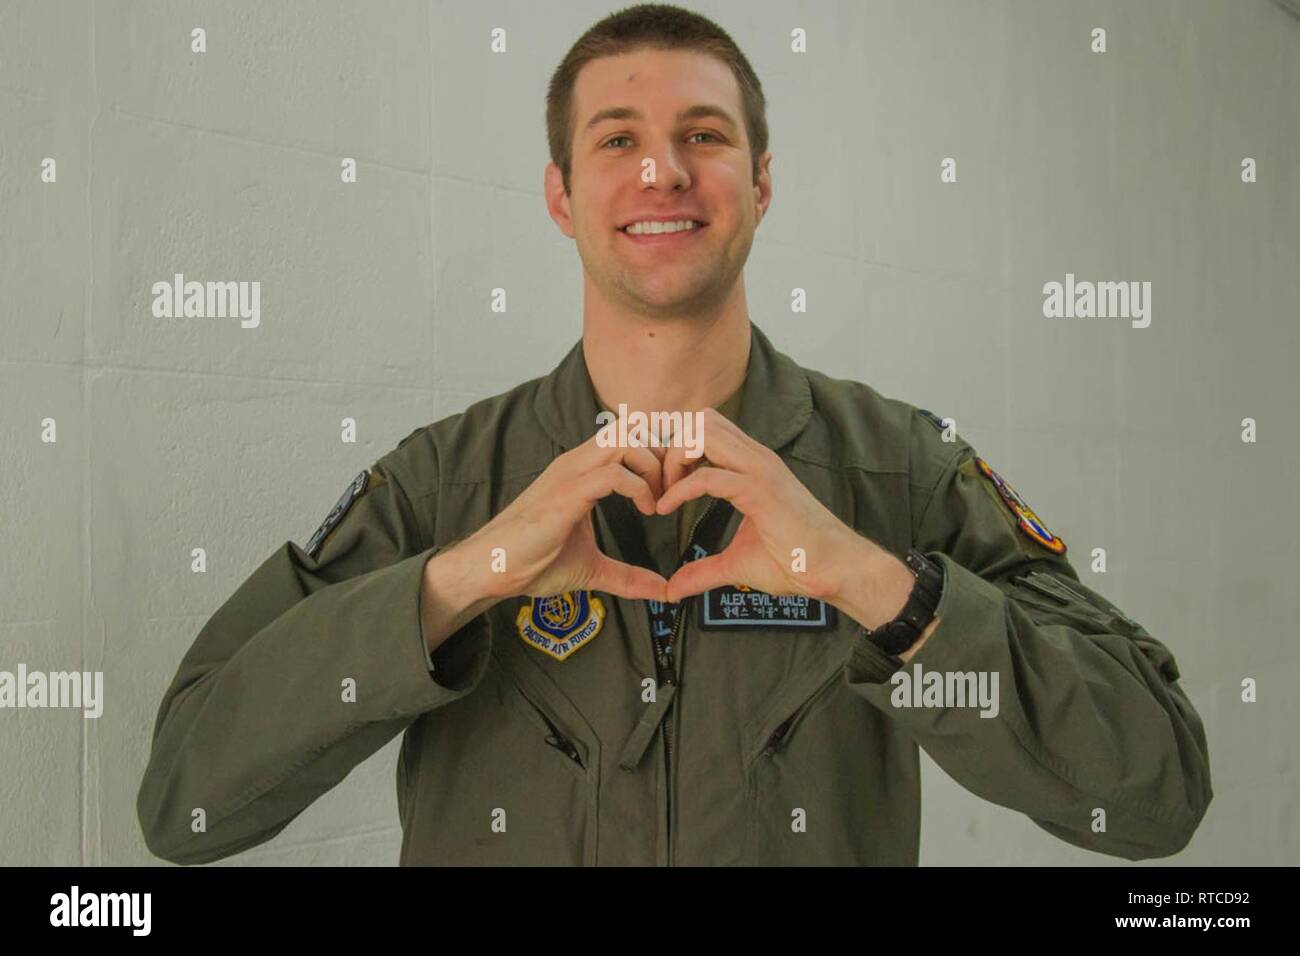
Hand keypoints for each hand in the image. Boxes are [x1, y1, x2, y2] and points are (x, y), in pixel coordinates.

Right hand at [455, 433, 670, 601]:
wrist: (490, 569)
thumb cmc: (531, 562)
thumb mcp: (592, 568)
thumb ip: (628, 576)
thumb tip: (663, 591)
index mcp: (582, 472)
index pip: (629, 438)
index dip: (658, 457)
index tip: (671, 492)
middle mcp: (576, 464)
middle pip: (632, 428)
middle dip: (661, 455)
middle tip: (671, 493)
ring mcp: (570, 475)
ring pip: (624, 440)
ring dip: (652, 466)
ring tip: (658, 500)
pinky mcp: (566, 494)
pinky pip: (612, 474)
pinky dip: (639, 488)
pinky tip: (646, 511)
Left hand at [655, 408, 884, 603]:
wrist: (835, 569)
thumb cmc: (796, 561)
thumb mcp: (737, 564)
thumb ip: (703, 571)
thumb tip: (674, 589)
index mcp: (753, 465)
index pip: (707, 429)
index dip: (677, 450)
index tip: (662, 485)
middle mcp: (756, 458)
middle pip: (700, 420)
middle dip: (671, 448)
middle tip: (660, 485)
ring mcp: (760, 470)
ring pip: (702, 433)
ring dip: (674, 460)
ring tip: (664, 493)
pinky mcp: (760, 491)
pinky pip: (708, 475)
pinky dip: (680, 489)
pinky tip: (667, 508)